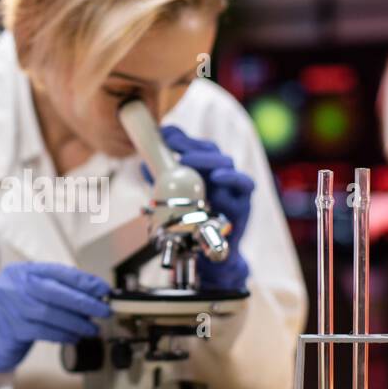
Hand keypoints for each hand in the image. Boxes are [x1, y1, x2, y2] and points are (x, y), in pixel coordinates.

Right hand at [0, 262, 111, 376]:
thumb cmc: (17, 314)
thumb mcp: (32, 293)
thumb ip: (56, 289)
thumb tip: (93, 293)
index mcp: (21, 272)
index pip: (57, 272)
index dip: (83, 280)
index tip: (102, 289)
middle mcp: (13, 286)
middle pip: (55, 292)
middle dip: (84, 302)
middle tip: (103, 310)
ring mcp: (11, 308)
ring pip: (51, 313)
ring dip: (77, 322)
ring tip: (92, 328)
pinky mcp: (13, 330)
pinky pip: (45, 331)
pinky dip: (64, 334)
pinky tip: (75, 337)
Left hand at [144, 126, 253, 290]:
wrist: (207, 255)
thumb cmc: (192, 223)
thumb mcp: (173, 199)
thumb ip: (163, 181)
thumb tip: (144, 163)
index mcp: (205, 172)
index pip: (197, 146)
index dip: (181, 138)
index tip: (164, 134)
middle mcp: (221, 177)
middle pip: (212, 152)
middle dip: (192, 146)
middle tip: (173, 146)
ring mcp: (233, 190)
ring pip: (227, 165)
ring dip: (208, 160)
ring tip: (189, 159)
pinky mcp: (243, 206)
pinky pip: (243, 188)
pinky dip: (232, 179)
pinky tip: (217, 178)